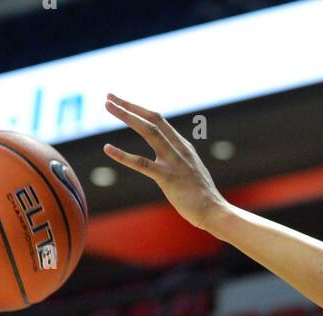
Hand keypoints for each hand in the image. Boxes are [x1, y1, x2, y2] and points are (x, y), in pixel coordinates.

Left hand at [102, 94, 226, 230]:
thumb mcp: (190, 172)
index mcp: (183, 147)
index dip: (140, 110)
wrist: (214, 212)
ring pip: (148, 131)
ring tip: (108, 106)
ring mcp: (174, 162)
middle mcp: (179, 149)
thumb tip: (167, 161)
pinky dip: (123, 155)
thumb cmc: (202, 198)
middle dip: (130, 106)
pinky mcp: (167, 178)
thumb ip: (179, 162)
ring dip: (127, 116)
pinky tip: (107, 148)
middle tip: (109, 96)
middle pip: (152, 119)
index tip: (123, 102)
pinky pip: (141, 163)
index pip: (160, 121)